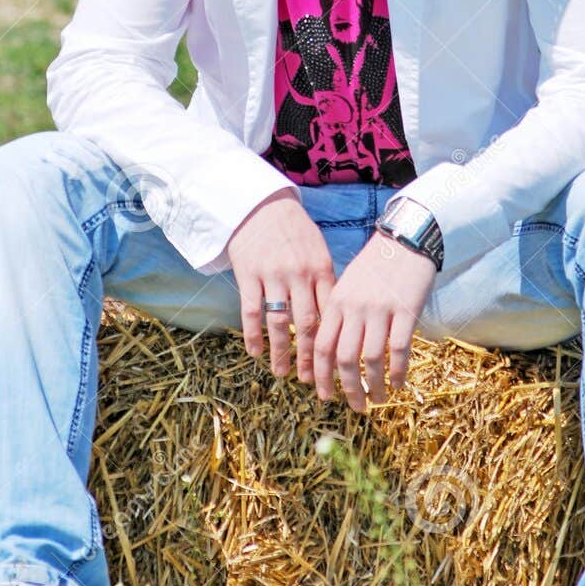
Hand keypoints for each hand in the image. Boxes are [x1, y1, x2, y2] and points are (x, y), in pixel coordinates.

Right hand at [226, 187, 335, 379]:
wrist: (261, 205)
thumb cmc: (294, 230)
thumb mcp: (317, 250)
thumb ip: (325, 282)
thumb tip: (335, 316)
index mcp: (321, 269)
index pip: (330, 314)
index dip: (333, 342)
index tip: (336, 365)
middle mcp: (299, 275)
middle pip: (307, 324)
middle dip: (310, 356)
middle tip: (311, 380)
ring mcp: (273, 275)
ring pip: (278, 322)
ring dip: (281, 352)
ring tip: (283, 374)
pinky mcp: (248, 274)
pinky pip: (252, 311)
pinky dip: (253, 335)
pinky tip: (255, 353)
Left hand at [311, 231, 435, 414]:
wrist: (406, 240)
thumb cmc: (376, 264)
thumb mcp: (348, 284)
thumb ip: (339, 313)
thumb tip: (332, 350)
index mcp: (336, 301)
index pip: (321, 345)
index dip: (321, 374)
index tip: (324, 394)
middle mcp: (354, 308)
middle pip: (343, 358)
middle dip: (347, 388)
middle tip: (355, 406)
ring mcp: (380, 310)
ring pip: (370, 359)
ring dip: (373, 386)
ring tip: (378, 400)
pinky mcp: (405, 311)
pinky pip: (398, 350)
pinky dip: (397, 372)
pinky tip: (399, 385)